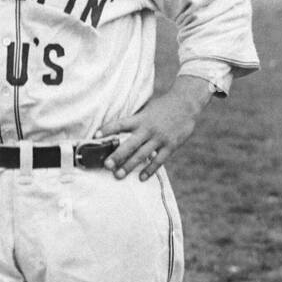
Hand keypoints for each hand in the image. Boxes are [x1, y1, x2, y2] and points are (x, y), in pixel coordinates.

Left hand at [99, 77, 213, 180]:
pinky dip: (149, 170)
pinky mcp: (171, 145)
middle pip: (130, 144)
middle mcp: (148, 129)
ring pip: (142, 155)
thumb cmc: (164, 106)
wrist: (187, 103)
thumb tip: (118, 130)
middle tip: (106, 165)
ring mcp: (160, 138)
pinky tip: (141, 177)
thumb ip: (135, 120)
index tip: (95, 136)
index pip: (120, 124)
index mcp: (141, 118)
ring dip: (129, 166)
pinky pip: (158, 160)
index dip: (107, 129)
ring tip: (118, 175)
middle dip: (117, 155)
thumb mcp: (147, 109)